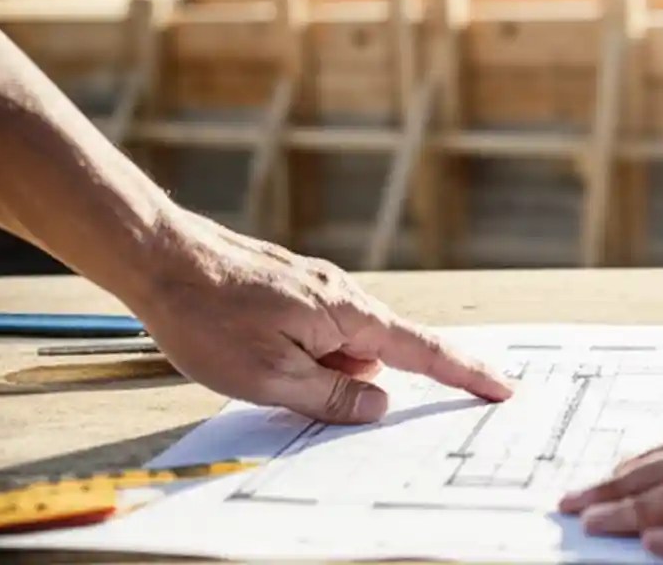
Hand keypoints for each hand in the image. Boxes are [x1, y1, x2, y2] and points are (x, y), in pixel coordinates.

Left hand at [130, 211, 511, 423]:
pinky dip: (298, 357)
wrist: (160, 256)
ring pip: (338, 349)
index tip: (502, 389)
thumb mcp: (270, 377)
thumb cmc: (210, 316)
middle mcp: (342, 297)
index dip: (465, 374)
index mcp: (348, 316)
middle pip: (375, 356)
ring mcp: (316, 291)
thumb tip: (379, 406)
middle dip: (351, 386)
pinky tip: (252, 356)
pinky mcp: (291, 292)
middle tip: (299, 389)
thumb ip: (332, 397)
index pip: (423, 352)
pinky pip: (313, 336)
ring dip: (315, 374)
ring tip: (253, 369)